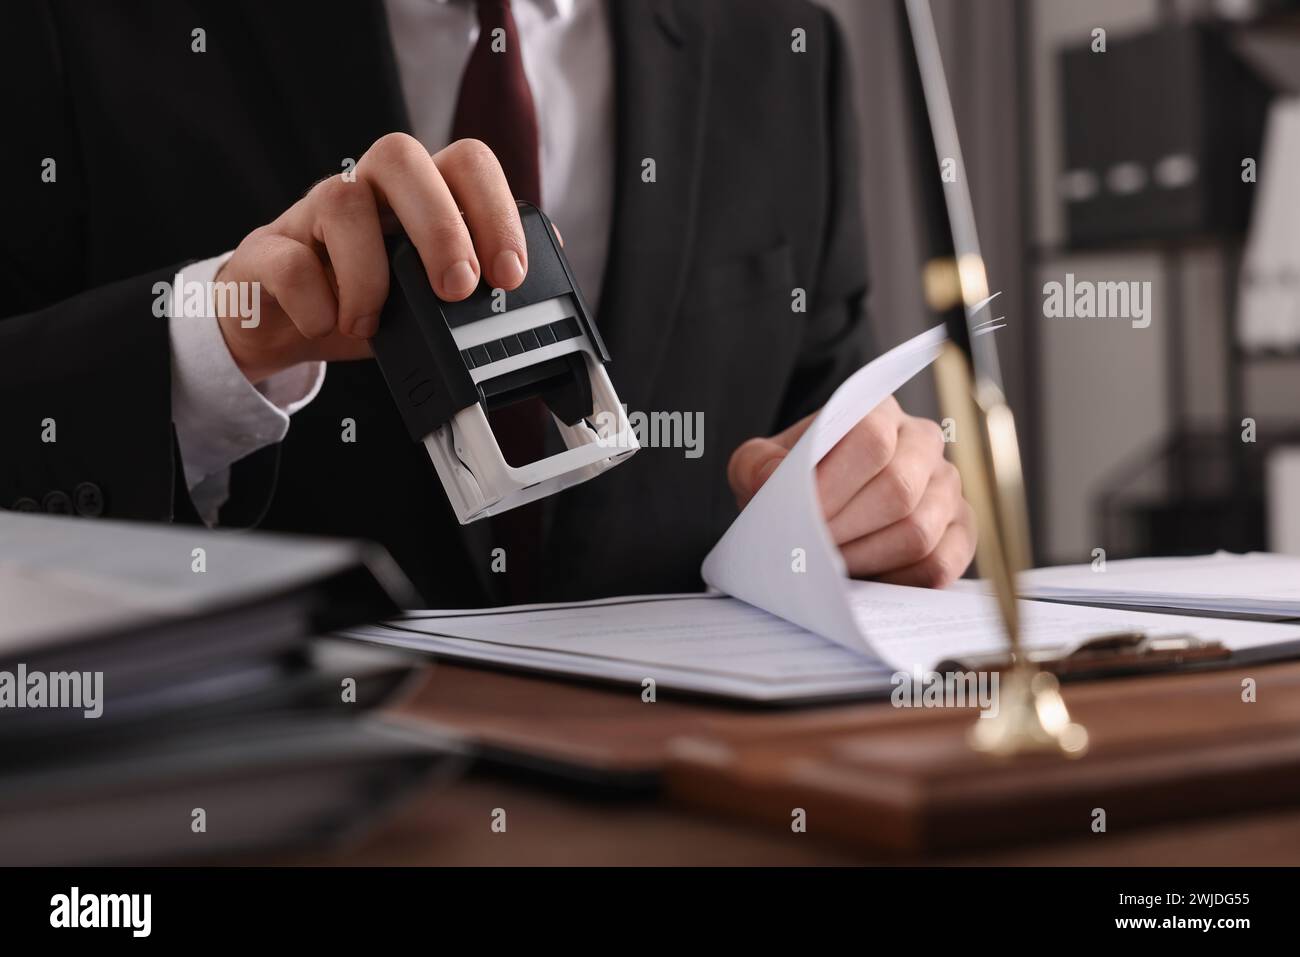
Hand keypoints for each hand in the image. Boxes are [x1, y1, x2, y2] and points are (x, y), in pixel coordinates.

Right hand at [213, 133, 527, 382]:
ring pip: (341, 200)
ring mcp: (312, 212)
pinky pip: (288, 258)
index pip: (465, 163)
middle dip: (440, 226)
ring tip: (374, 323)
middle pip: (401, 156)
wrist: (285, 326)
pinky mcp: (266, 250)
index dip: (495, 210)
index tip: (510, 275)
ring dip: (368, 273)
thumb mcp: (431, 299)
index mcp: (420, 194)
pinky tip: (331, 325)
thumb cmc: (368, 303)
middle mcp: (368, 188)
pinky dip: (316, 301)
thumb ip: (479, 282)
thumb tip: (545, 275)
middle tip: (457, 289)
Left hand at [727, 397, 976, 587]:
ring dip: (866, 558)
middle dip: (845, 529)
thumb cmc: (795, 479)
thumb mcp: (760, 464)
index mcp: (878, 411)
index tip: (801, 516)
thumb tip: (773, 480)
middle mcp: (922, 442)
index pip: (871, 440)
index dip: (834, 485)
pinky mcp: (961, 529)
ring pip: (919, 531)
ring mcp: (948, 485)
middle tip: (811, 549)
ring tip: (830, 566)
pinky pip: (940, 564)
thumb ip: (757, 464)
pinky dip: (897, 581)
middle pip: (898, 490)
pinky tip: (865, 579)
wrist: (820, 500)